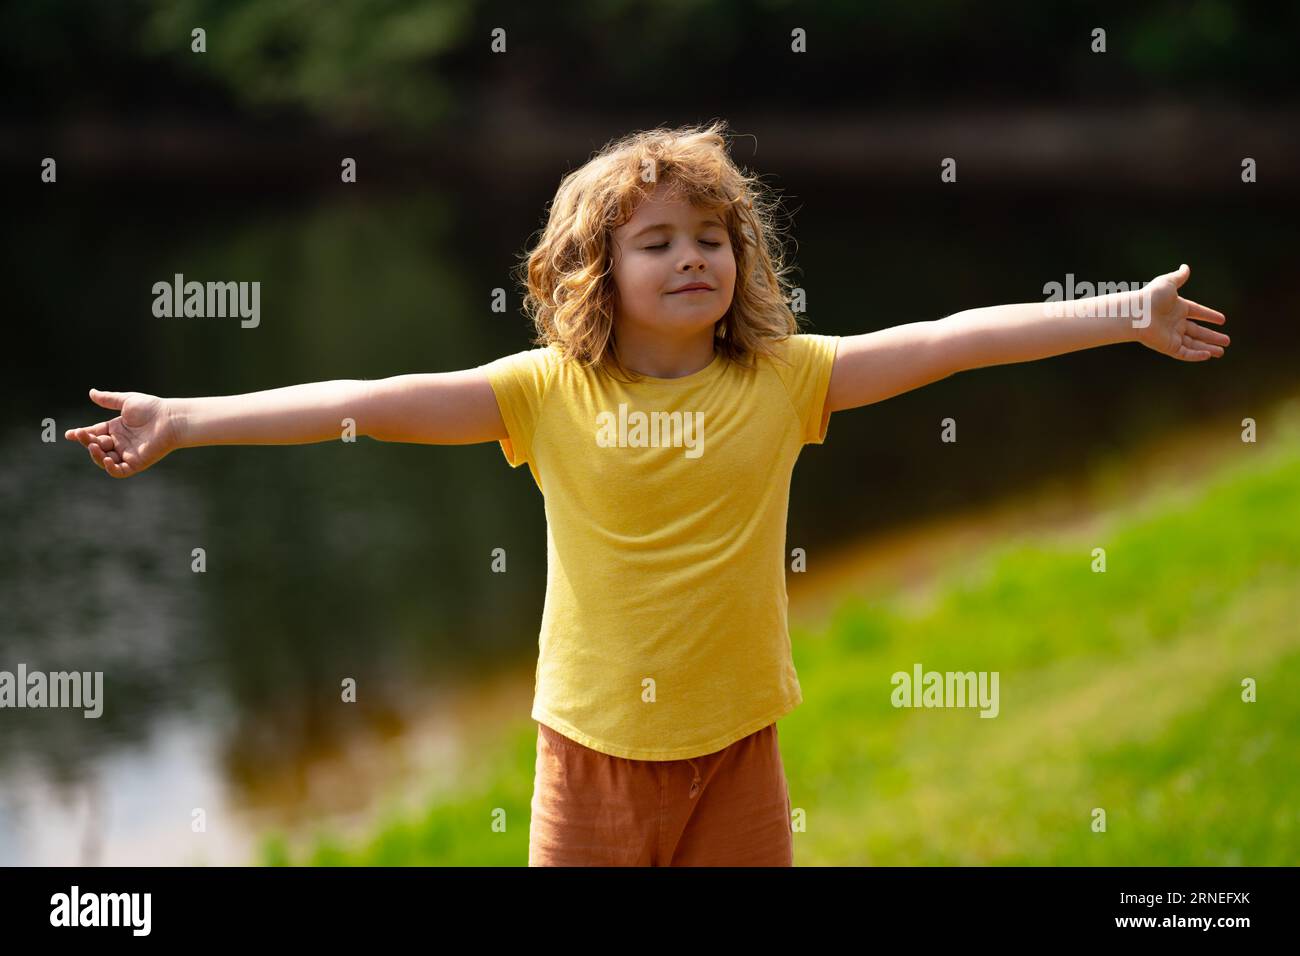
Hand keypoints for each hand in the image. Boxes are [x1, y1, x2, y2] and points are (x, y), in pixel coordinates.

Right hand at [63, 389, 179, 477]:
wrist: (170, 418)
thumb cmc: (152, 408)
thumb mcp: (127, 401)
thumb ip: (109, 399)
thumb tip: (91, 392)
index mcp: (116, 429)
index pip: (94, 433)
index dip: (81, 434)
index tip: (69, 434)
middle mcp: (120, 442)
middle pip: (97, 446)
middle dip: (86, 441)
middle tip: (82, 435)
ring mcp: (127, 453)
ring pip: (104, 459)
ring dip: (96, 454)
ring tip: (93, 445)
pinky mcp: (137, 463)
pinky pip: (120, 470)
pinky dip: (110, 468)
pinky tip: (107, 459)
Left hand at [1135, 263, 1229, 361]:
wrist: (1137, 313)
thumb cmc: (1151, 297)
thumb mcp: (1168, 283)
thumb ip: (1179, 277)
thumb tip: (1186, 267)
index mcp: (1177, 308)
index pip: (1197, 312)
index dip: (1209, 316)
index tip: (1222, 320)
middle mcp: (1175, 323)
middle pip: (1198, 332)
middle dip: (1212, 337)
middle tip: (1227, 341)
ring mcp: (1172, 336)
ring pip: (1193, 344)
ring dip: (1208, 348)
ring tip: (1222, 351)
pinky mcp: (1168, 346)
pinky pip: (1184, 353)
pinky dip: (1196, 355)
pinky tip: (1207, 355)